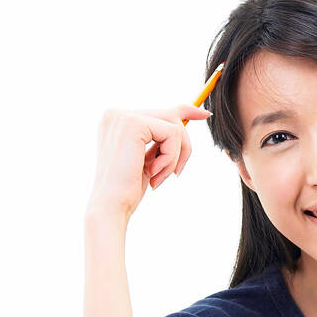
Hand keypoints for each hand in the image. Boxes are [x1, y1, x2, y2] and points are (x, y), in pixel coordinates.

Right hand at [86, 102, 211, 222]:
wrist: (111, 205)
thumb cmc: (127, 189)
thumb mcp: (147, 159)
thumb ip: (159, 141)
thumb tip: (182, 124)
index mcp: (118, 121)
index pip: (160, 111)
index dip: (185, 111)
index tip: (204, 114)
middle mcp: (117, 113)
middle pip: (171, 117)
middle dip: (182, 147)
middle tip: (176, 172)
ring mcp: (123, 116)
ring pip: (174, 126)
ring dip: (174, 156)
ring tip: (158, 176)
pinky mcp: (133, 123)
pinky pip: (172, 134)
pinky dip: (170, 157)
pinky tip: (154, 173)